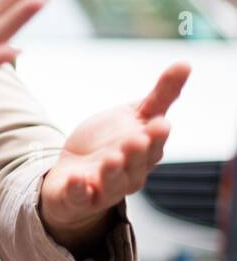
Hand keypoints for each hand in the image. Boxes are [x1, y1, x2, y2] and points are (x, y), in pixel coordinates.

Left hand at [38, 62, 190, 245]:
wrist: (75, 177)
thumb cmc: (112, 144)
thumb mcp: (134, 115)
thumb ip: (160, 95)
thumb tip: (185, 63)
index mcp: (144, 154)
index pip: (153, 145)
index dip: (156, 136)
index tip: (159, 122)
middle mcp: (128, 174)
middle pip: (135, 165)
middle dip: (136, 152)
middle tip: (137, 138)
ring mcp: (103, 188)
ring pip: (111, 183)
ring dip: (112, 171)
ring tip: (111, 158)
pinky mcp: (77, 197)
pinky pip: (78, 196)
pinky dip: (78, 190)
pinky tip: (76, 179)